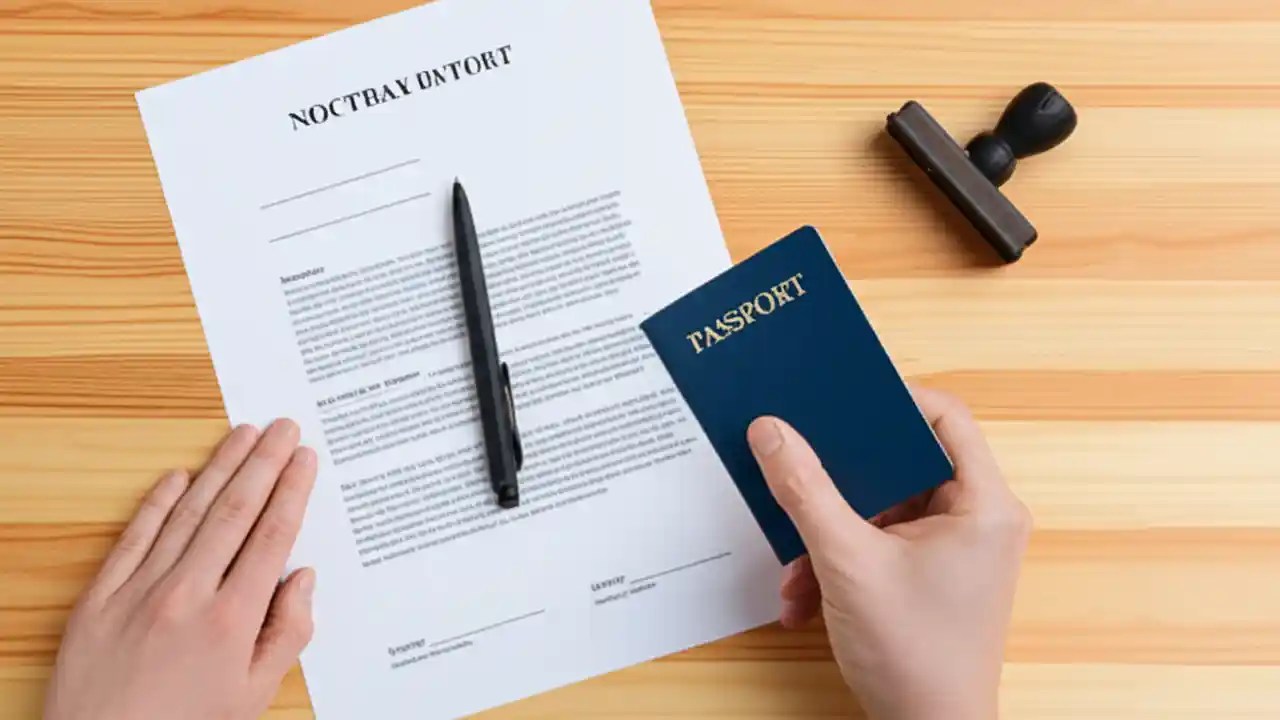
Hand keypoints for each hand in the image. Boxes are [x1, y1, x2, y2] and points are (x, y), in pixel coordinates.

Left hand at [45, 421, 318, 719]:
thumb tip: (302, 580)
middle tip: (283, 427)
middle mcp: (188, 594)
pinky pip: (134, 537)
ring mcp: (140, 591)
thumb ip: (287, 634)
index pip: (271, 535)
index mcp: (233, 619)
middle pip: (235, 511)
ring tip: (242, 435)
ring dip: (220, 468)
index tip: (304, 458)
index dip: (292, 490)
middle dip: (264, 463)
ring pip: (188, 513)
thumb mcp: (254, 696)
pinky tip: (178, 476)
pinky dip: (157, 503)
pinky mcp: (100, 597)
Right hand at [748, 388, 1030, 719]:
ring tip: (799, 565)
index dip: (890, 399)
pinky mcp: (933, 574)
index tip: (837, 400)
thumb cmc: (915, 658)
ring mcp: (956, 549)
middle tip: (800, 472)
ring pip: (882, 507)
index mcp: (983, 504)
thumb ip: (806, 490)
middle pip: (902, 462)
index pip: (944, 416)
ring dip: (831, 533)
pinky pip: (880, 542)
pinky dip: (841, 561)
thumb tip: (772, 430)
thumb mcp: (847, 562)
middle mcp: (979, 520)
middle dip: (840, 484)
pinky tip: (807, 594)